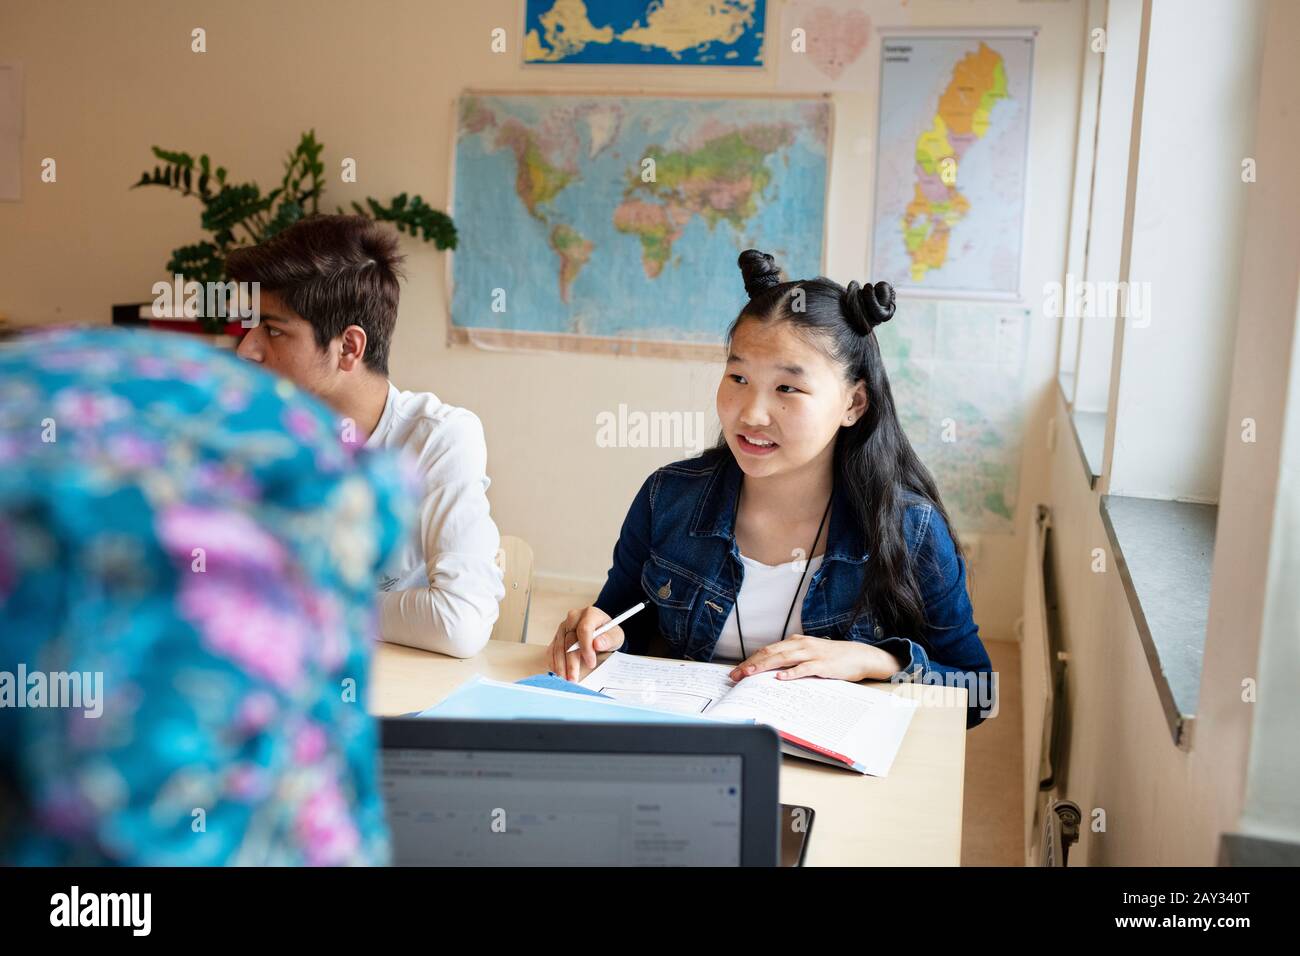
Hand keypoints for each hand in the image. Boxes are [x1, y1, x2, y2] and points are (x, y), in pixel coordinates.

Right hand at [549, 606, 624, 680]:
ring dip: (561, 665)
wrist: (601, 632)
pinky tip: (559, 673)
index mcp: (590, 614)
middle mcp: (574, 618)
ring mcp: (563, 627)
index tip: (591, 663)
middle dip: (571, 662)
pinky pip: (552, 650)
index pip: (584, 629)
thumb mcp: (616, 636)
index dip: (586, 648)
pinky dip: (555, 663)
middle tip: (574, 678)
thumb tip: (597, 643)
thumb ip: (609, 639)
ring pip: (558, 647)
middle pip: (569, 641)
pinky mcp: (557, 636)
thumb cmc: (608, 634)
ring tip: (566, 680)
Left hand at [728, 635, 902, 682]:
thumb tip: (771, 672)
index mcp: (796, 642)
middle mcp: (801, 645)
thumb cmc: (833, 657)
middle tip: (736, 675)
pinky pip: (804, 668)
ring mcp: (812, 654)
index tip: (737, 671)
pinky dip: (791, 673)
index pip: (768, 650)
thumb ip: (791, 660)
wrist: (859, 656)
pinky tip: (781, 678)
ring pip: (783, 658)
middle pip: (771, 652)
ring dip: (765, 666)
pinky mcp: (822, 665)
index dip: (751, 660)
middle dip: (752, 664)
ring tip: (751, 674)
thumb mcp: (809, 654)